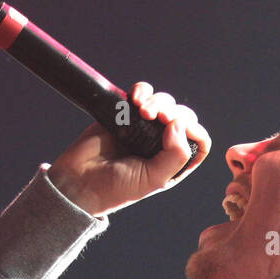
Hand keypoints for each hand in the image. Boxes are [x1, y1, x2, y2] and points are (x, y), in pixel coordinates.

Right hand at [47, 81, 210, 215]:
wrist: (80, 181)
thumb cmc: (117, 188)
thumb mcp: (155, 179)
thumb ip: (176, 155)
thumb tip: (179, 124)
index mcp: (174, 163)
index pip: (199, 141)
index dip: (194, 130)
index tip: (176, 128)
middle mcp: (163, 144)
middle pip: (182, 117)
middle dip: (173, 112)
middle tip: (157, 117)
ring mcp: (145, 127)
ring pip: (164, 103)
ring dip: (157, 101)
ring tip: (142, 110)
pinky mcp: (126, 114)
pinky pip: (142, 94)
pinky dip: (142, 91)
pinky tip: (134, 99)